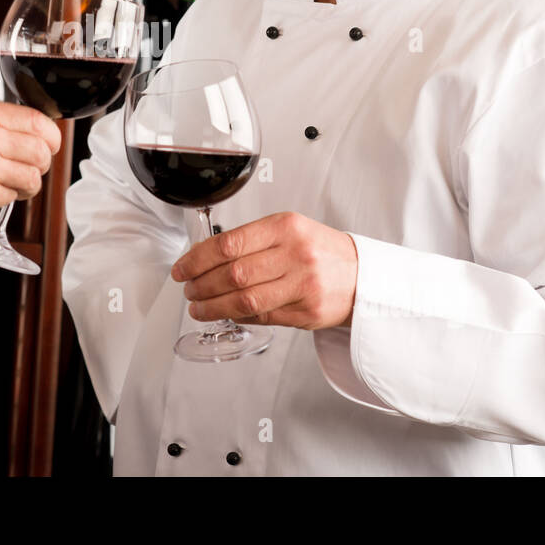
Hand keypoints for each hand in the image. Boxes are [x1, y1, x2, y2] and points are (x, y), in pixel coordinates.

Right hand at [0, 100, 60, 225]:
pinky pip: (12, 196)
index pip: (36, 121)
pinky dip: (8, 197)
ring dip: (29, 183)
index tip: (51, 144)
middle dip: (42, 163)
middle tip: (30, 167)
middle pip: (40, 150)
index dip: (52, 136)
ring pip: (32, 176)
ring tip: (13, 183)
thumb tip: (32, 131)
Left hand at [170, 212, 357, 329]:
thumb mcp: (289, 230)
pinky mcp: (307, 312)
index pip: (229, 243)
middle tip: (188, 289)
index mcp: (286, 227)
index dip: (197, 259)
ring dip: (213, 306)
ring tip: (198, 307)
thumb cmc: (319, 251)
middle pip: (233, 274)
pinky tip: (225, 314)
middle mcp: (295, 254)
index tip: (182, 268)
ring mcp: (303, 285)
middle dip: (201, 285)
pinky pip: (262, 317)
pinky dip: (237, 316)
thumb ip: (251, 240)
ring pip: (244, 300)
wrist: (361, 275)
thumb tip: (203, 258)